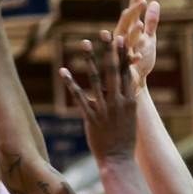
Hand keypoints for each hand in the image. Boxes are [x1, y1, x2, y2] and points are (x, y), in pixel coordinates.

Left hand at [61, 36, 137, 162]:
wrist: (119, 160)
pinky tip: (63, 71)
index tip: (120, 39)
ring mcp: (105, 109)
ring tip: (84, 43)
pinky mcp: (92, 118)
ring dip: (89, 59)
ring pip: (96, 79)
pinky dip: (70, 83)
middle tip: (104, 32)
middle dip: (108, 50)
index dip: (122, 55)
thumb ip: (126, 103)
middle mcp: (118, 101)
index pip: (127, 73)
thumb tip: (124, 92)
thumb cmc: (124, 141)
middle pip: (113, 71)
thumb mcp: (130, 119)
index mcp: (130, 100)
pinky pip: (79, 97)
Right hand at [112, 0, 160, 88]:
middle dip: (133, 11)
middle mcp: (123, 36)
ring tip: (140, 25)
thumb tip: (154, 2)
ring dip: (133, 33)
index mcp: (129, 28)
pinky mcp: (125, 67)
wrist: (132, 85)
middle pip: (127, 20)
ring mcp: (123, 51)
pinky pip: (128, 61)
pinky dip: (133, 58)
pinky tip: (139, 55)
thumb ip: (152, 22)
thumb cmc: (140, 61)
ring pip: (126, 40)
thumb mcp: (149, 39)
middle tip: (142, 1)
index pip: (133, 7)